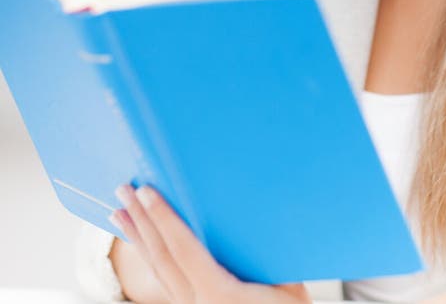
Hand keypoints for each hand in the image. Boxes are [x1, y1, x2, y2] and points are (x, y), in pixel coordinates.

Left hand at [110, 183, 311, 303]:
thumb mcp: (289, 286)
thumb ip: (262, 257)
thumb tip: (252, 214)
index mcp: (220, 295)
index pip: (183, 249)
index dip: (164, 217)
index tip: (147, 191)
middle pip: (162, 258)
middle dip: (141, 221)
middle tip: (123, 190)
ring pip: (157, 271)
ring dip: (137, 238)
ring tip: (118, 213)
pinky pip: (164, 281)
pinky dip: (150, 256)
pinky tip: (141, 241)